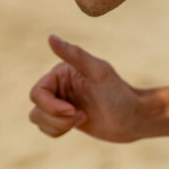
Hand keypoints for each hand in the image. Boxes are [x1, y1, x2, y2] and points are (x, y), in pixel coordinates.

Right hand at [28, 35, 143, 142]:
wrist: (132, 118)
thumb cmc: (119, 94)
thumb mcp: (100, 73)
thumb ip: (76, 55)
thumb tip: (51, 37)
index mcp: (62, 72)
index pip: (37, 93)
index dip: (50, 106)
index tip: (72, 110)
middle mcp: (57, 85)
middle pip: (36, 109)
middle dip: (57, 118)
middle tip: (81, 116)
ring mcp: (60, 102)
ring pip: (38, 120)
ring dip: (59, 126)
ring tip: (82, 118)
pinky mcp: (63, 118)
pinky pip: (46, 129)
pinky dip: (59, 131)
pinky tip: (80, 122)